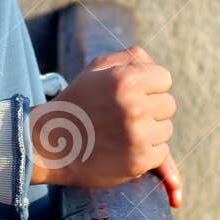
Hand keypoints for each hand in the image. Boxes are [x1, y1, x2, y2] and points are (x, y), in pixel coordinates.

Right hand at [28, 44, 181, 206]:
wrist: (50, 143)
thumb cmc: (77, 101)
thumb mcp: (97, 69)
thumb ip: (130, 59)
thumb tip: (157, 67)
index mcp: (126, 79)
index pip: (164, 78)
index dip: (149, 85)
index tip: (132, 93)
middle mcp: (135, 106)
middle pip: (168, 104)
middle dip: (151, 108)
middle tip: (126, 114)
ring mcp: (138, 135)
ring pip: (166, 129)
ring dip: (150, 131)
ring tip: (121, 131)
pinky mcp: (139, 160)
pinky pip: (161, 153)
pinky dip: (147, 152)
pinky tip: (124, 148)